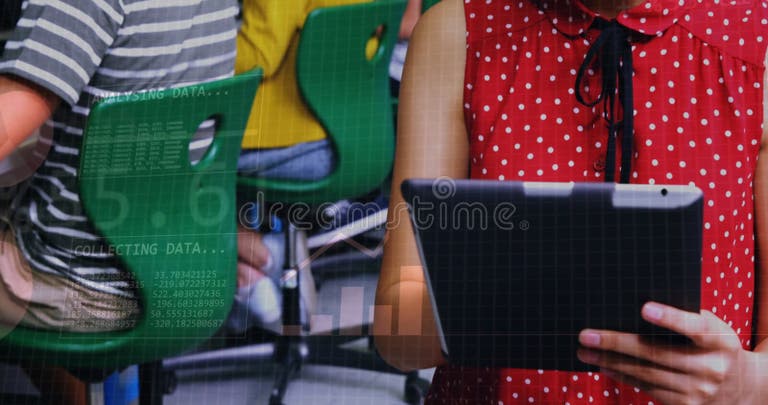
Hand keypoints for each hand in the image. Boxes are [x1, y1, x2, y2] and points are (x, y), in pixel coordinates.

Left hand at [577, 302, 755, 404]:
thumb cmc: (714, 347)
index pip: (695, 327)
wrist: (741, 388)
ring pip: (646, 373)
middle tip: (586, 335)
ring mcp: (698, 390)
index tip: (644, 307)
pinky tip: (603, 365)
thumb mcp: (712, 330)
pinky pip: (647, 388)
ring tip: (585, 351)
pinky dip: (622, 375)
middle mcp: (710, 367)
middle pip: (657, 353)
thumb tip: (633, 308)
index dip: (670, 318)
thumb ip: (684, 319)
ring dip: (610, 361)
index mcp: (719, 341)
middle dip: (617, 344)